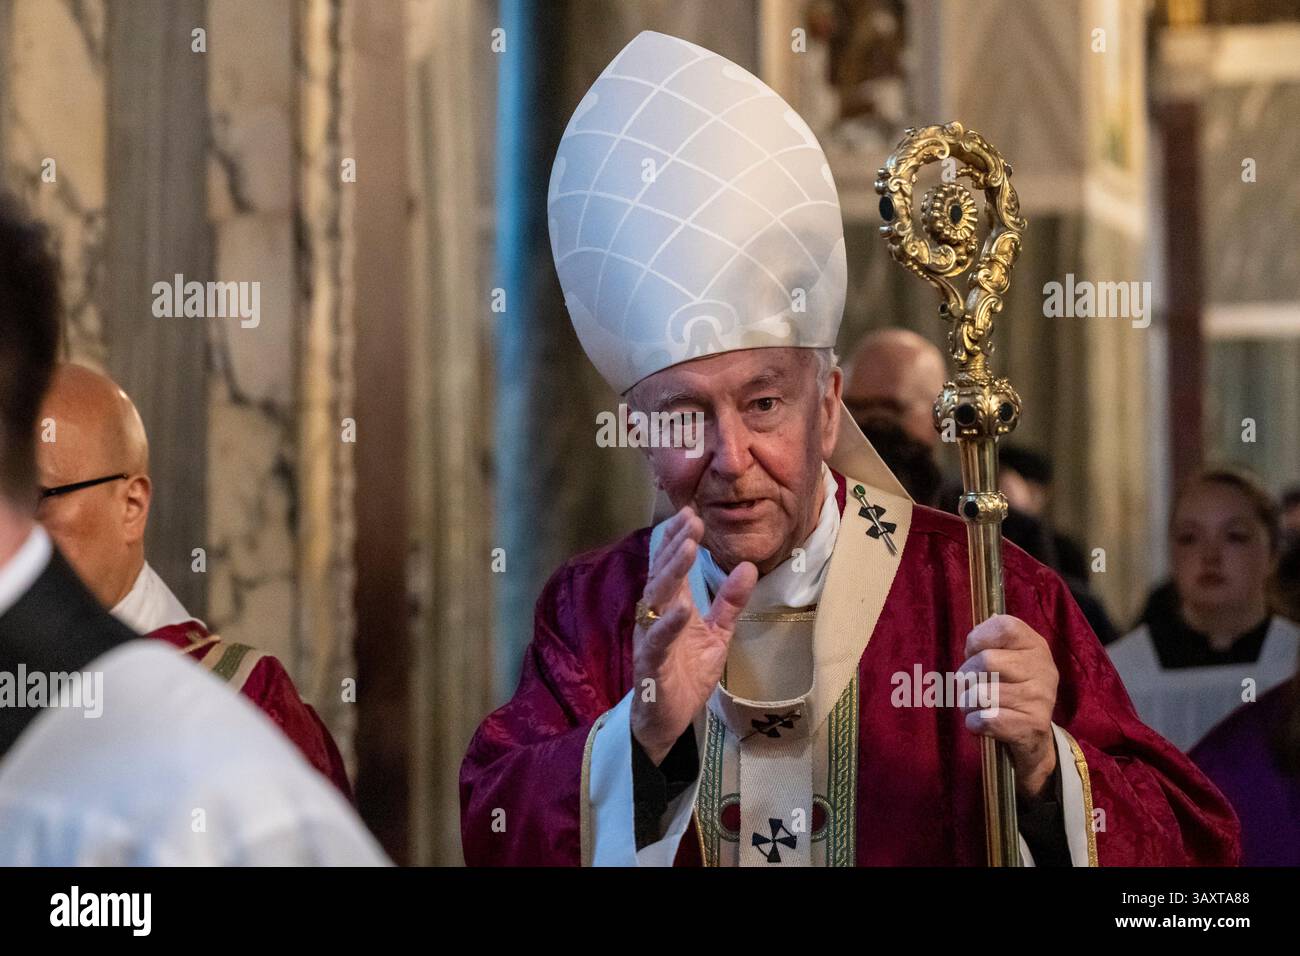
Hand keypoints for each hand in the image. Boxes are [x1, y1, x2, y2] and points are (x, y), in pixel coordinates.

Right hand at [630, 507, 756, 764]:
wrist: (667, 720)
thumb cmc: (686, 672)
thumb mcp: (717, 634)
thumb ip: (729, 602)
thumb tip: (749, 566)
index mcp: (670, 606)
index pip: (671, 565)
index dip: (677, 538)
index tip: (691, 512)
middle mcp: (656, 616)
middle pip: (663, 573)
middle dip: (676, 545)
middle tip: (692, 519)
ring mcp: (651, 638)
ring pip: (656, 599)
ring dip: (671, 572)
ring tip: (688, 548)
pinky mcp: (651, 665)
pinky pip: (657, 641)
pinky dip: (668, 624)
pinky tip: (683, 608)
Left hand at [956, 614, 1058, 799]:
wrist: (1033, 738)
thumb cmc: (1007, 691)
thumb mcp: (1004, 661)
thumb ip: (987, 646)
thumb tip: (971, 646)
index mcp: (1035, 645)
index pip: (1003, 626)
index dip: (978, 640)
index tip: (974, 655)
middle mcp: (1044, 668)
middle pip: (985, 660)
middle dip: (966, 676)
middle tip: (970, 687)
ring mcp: (1042, 697)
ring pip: (981, 693)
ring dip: (967, 703)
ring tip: (976, 707)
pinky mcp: (1034, 725)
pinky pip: (986, 720)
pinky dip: (973, 723)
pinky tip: (981, 724)